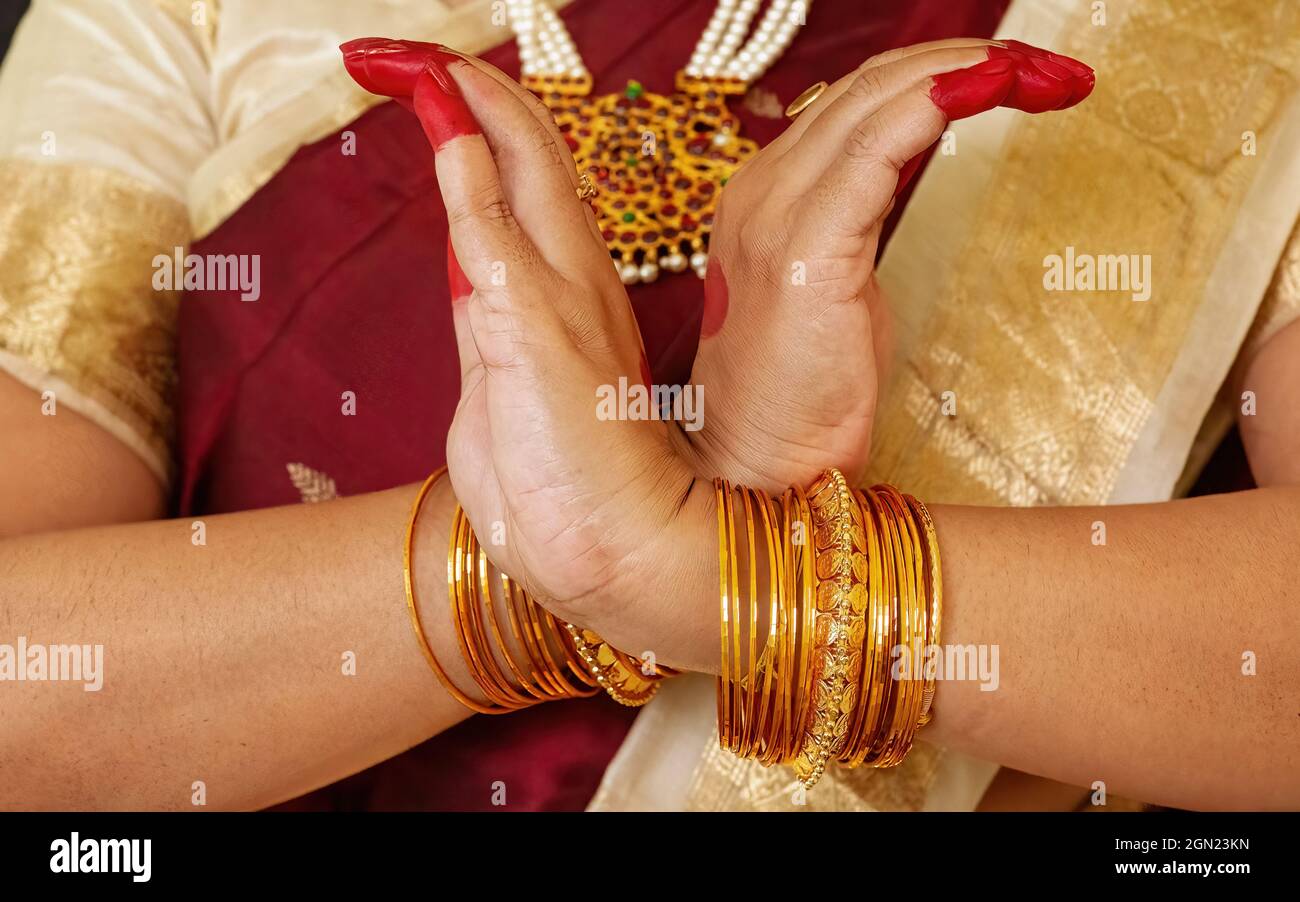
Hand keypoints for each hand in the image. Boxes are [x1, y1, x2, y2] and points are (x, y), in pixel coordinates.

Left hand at [343, 40, 712, 660]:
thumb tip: (469, 286)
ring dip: (478, 119)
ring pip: (520, 189)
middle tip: (430, 54)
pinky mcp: (537, 344)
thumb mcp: (514, 406)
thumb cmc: (565, 500)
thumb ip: (492, 337)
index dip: (494, 139)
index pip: (531, 202)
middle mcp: (575, 294)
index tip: (445, 91)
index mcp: (573, 310)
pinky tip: (450, 136)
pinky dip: (472, 190)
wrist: (612, 564)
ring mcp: (560, 313)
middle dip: (484, 103)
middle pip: (532, 172)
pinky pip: (496, 248)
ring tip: (435, 63)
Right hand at [687, 39, 1094, 492]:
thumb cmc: (804, 392)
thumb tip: (911, 160)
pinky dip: (936, 105)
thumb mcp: (841, 284)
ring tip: (1038, 71)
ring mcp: (773, 213)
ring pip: (874, 102)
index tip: (1013, 75)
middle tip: (1045, 66)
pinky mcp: (803, 249)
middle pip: (866, 87)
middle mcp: (759, 190)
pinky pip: (877, 149)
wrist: (757, 464)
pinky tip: (990, 89)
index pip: (852, 103)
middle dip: (962, 61)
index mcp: (764, 195)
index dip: (933, 74)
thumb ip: (863, 213)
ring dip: (965, 72)